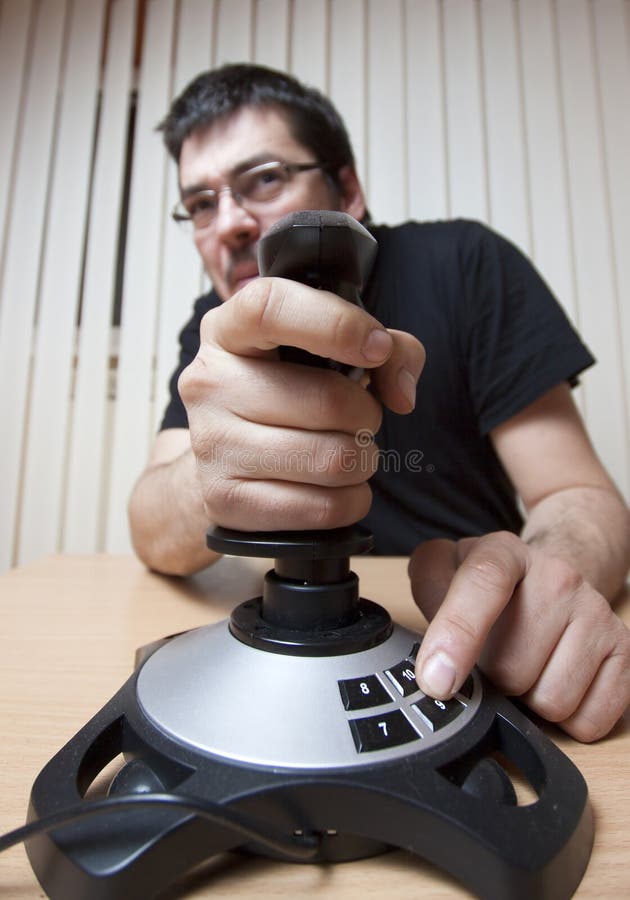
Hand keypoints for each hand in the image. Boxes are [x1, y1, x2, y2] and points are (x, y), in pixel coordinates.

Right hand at [178, 276, 424, 531]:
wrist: (225, 462)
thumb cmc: (288, 395)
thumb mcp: (330, 352)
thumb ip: (389, 350)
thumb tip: (401, 393)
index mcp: (228, 331)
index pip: (271, 308)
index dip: (336, 324)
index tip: (377, 348)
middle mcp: (209, 382)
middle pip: (329, 400)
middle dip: (367, 415)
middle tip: (358, 419)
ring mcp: (212, 443)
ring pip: (333, 460)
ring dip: (362, 460)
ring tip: (346, 452)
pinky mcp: (225, 499)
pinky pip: (323, 507)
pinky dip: (350, 502)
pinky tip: (336, 489)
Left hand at [409, 531, 629, 741]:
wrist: (555, 578)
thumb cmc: (493, 587)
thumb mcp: (448, 569)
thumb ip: (427, 585)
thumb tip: (425, 643)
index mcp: (505, 553)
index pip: (483, 583)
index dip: (457, 633)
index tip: (437, 680)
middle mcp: (558, 576)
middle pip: (511, 667)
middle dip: (492, 678)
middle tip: (492, 658)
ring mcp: (595, 613)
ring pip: (551, 700)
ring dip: (529, 699)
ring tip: (525, 668)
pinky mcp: (623, 650)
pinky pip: (589, 720)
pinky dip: (568, 718)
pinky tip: (555, 681)